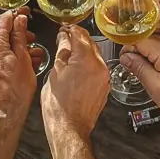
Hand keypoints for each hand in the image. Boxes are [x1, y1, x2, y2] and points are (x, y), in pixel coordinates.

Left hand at [0, 10, 38, 126]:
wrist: (5, 113)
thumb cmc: (15, 90)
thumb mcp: (23, 58)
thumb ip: (20, 36)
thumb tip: (20, 20)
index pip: (4, 20)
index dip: (16, 15)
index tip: (25, 13)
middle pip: (1, 34)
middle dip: (18, 34)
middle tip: (32, 38)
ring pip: (0, 47)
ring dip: (16, 47)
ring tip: (32, 54)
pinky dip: (9, 57)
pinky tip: (23, 63)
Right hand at [40, 23, 110, 139]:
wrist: (69, 129)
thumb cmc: (59, 107)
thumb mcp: (55, 73)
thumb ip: (61, 52)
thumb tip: (63, 39)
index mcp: (86, 60)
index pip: (80, 34)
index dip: (70, 29)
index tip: (63, 29)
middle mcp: (100, 67)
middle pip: (90, 43)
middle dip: (77, 39)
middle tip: (63, 39)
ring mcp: (104, 78)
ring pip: (95, 56)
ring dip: (82, 52)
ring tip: (68, 54)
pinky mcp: (104, 87)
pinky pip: (97, 69)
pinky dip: (87, 64)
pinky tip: (76, 68)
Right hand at [117, 36, 159, 119]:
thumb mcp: (156, 87)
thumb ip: (139, 69)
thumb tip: (126, 57)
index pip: (138, 38)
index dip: (127, 48)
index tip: (123, 61)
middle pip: (146, 39)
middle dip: (135, 52)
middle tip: (132, 69)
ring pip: (153, 43)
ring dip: (145, 55)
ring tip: (143, 72)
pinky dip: (154, 57)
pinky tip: (154, 71)